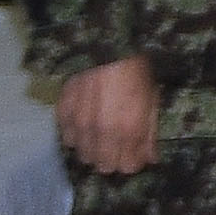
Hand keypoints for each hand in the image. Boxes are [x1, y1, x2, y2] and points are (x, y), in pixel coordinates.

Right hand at [56, 55, 159, 175]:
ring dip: (93, 149)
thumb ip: (150, 132)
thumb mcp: (153, 100)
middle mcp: (101, 133)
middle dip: (112, 159)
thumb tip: (151, 158)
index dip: (132, 161)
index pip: (126, 168)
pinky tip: (84, 124)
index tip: (134, 152)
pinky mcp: (62, 113)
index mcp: (128, 130)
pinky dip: (76, 135)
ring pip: (83, 155)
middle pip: (102, 166)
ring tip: (100, 134)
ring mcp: (79, 124)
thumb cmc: (136, 71)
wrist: (103, 46)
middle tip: (118, 145)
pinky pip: (66, 138)